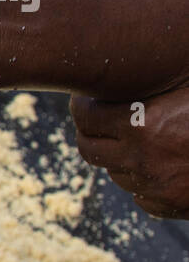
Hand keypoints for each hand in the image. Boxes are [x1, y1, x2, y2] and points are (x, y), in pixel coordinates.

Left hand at [71, 88, 188, 219]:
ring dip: (120, 157)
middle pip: (87, 148)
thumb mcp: (187, 89)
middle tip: (99, 120)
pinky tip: (163, 164)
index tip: (86, 99)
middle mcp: (140, 157)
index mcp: (142, 122)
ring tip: (139, 140)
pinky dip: (144, 180)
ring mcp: (152, 185)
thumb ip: (161, 82)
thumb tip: (133, 56)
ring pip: (114, 171)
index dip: (83, 105)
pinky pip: (140, 193)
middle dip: (91, 133)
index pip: (85, 116)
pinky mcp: (167, 206)